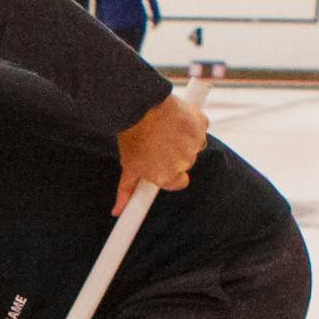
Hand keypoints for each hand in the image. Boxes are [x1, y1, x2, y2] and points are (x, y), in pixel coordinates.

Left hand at [114, 89, 207, 215]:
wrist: (139, 105)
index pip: (179, 182)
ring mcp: (195, 143)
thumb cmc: (132, 137)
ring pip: (195, 144)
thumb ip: (126, 190)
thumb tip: (116, 212)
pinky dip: (192, 122)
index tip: (163, 162)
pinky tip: (176, 118)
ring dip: (185, 138)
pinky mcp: (202, 123)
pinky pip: (200, 126)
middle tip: (158, 141)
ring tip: (165, 128)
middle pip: (186, 163)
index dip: (170, 172)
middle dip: (175, 154)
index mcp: (168, 176)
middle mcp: (185, 163)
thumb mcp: (128, 165)